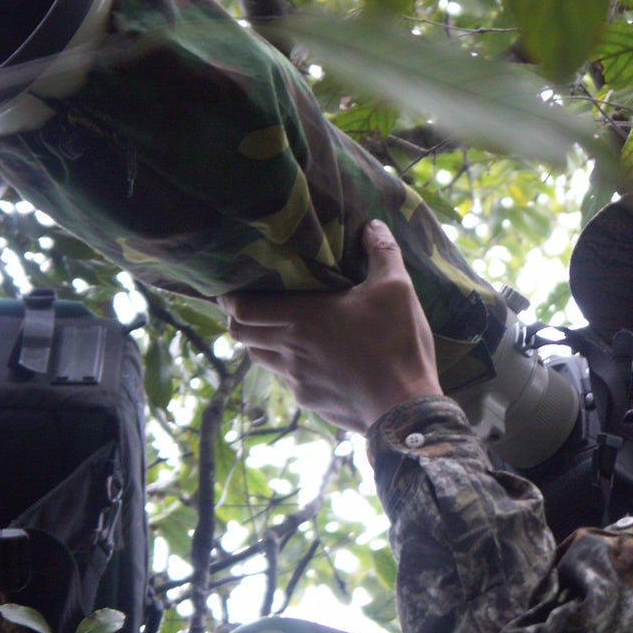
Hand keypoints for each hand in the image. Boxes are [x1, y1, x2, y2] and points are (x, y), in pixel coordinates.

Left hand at [221, 220, 441, 433]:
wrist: (404, 408)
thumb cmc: (396, 343)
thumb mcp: (397, 288)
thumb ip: (381, 252)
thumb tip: (372, 225)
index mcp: (301, 317)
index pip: (242, 310)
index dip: (228, 299)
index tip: (229, 289)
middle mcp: (289, 349)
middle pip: (241, 335)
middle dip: (237, 319)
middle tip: (248, 305)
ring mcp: (297, 379)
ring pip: (260, 358)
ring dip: (260, 342)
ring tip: (274, 330)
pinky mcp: (310, 401)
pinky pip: (286, 380)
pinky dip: (287, 366)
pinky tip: (308, 360)